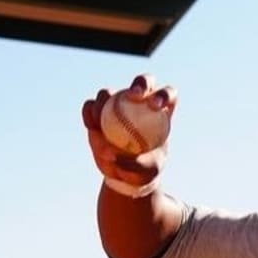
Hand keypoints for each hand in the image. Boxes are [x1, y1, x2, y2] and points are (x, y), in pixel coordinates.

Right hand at [81, 74, 176, 193]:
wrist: (125, 175)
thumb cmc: (143, 172)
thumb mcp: (145, 173)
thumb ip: (133, 165)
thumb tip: (114, 155)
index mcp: (161, 113)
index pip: (168, 95)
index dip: (163, 94)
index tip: (155, 105)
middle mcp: (139, 103)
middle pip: (142, 82)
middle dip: (140, 83)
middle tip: (133, 95)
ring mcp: (117, 105)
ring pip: (110, 93)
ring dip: (104, 100)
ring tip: (101, 119)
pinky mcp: (98, 113)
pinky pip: (90, 107)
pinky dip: (89, 113)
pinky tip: (90, 125)